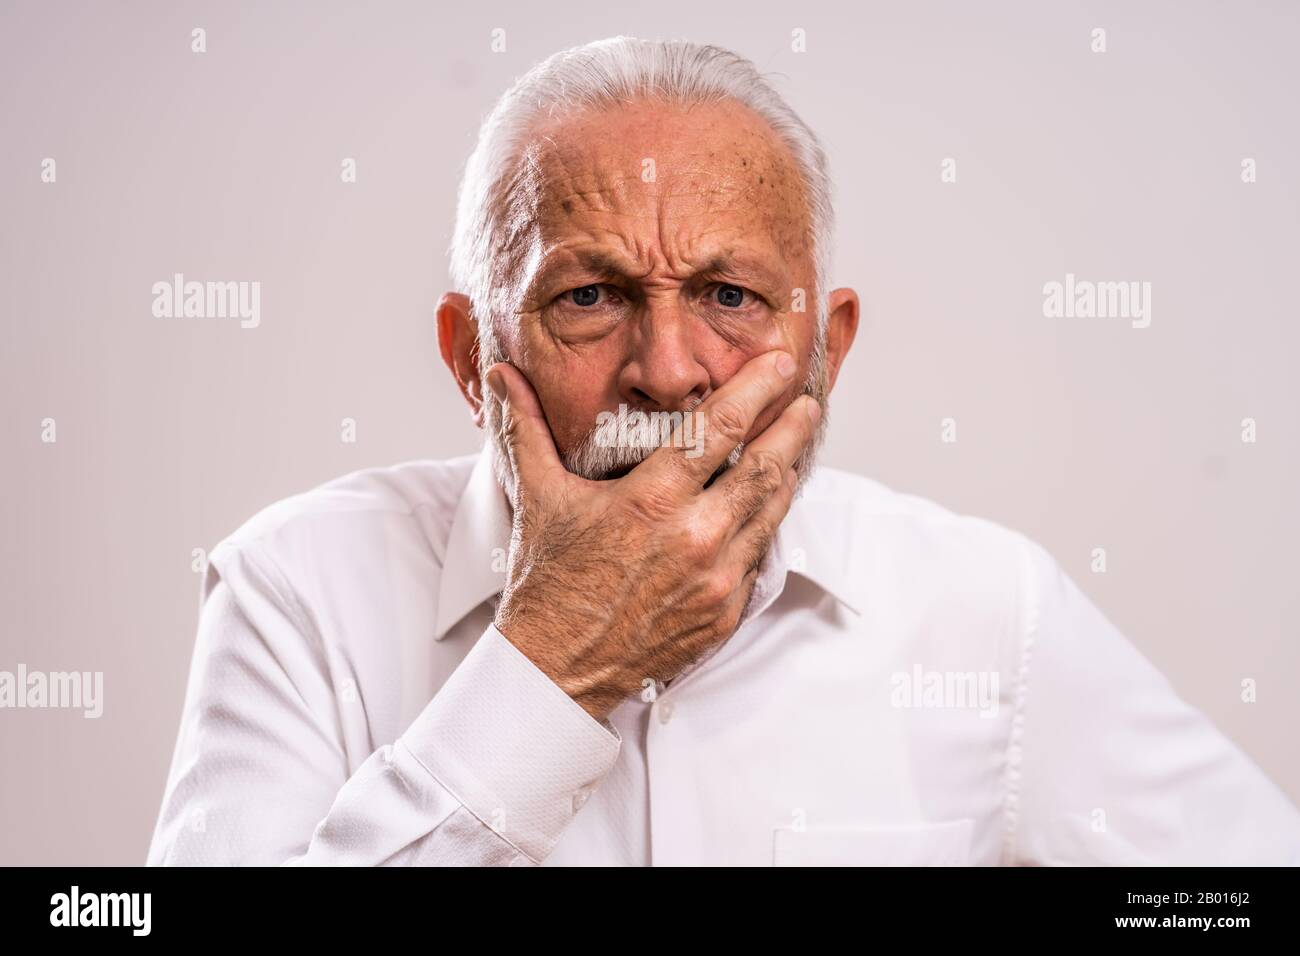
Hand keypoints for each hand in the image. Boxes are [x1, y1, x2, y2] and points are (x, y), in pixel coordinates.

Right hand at [486, 350, 820, 721]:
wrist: (557, 670)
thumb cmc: (548, 582)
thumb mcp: (537, 497)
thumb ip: (525, 428)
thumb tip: (502, 375)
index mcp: (651, 502)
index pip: (719, 428)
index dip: (756, 388)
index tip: (778, 363)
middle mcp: (694, 538)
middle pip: (766, 468)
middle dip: (792, 428)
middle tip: (806, 402)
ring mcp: (716, 580)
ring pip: (772, 512)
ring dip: (786, 474)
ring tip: (793, 447)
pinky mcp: (726, 613)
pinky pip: (760, 557)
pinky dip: (765, 526)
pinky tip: (765, 508)